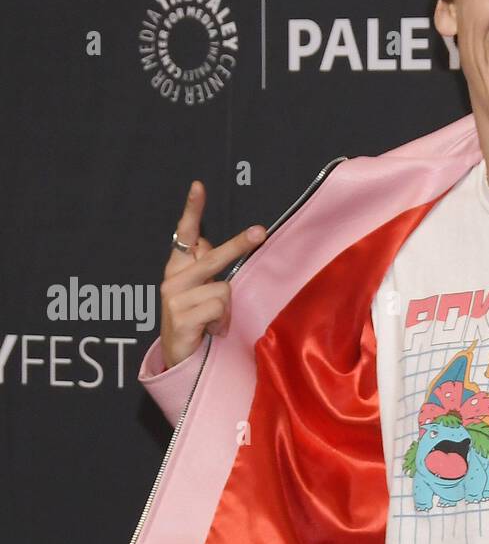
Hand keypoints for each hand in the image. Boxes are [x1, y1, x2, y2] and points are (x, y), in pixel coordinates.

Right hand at [159, 181, 265, 368]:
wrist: (178, 358)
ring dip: (226, 308)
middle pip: (213, 256)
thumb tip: (208, 243)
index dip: (192, 210)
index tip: (199, 186)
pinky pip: (218, 308)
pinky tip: (209, 330)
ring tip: (213, 321)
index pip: (185, 234)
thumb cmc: (193, 320)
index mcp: (177, 268)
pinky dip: (221, 322)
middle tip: (261, 231)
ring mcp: (175, 298)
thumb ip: (203, 267)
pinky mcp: (181, 317)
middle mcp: (172, 279)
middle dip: (239, 244)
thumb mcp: (197, 290)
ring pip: (223, 289)